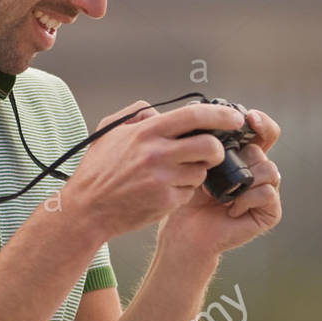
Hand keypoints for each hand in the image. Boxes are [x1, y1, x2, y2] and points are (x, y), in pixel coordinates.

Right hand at [61, 99, 246, 241]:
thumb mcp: (109, 131)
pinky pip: (189, 192)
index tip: (234, 118)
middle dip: (218, 149)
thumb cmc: (97, 170)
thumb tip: (159, 111)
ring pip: (201, 171)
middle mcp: (156, 154)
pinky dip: (183, 190)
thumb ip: (136, 114)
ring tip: (176, 173)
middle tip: (212, 152)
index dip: (220, 115)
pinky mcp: (165, 202)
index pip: (193, 116)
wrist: (87, 209)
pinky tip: (165, 190)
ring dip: (197, 172)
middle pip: (209, 146)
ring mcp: (162, 180)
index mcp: (146, 132)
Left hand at [158, 109, 282, 258]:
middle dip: (240, 159)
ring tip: (222, 194)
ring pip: (269, 170)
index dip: (261, 122)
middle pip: (263, 150)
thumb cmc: (187, 195)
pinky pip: (267, 193)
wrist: (185, 230)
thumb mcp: (194, 160)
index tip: (249, 117)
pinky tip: (230, 209)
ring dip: (242, 180)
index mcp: (244, 155)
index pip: (263, 131)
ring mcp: (266, 191)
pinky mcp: (270, 211)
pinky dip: (246, 199)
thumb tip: (202, 109)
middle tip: (217, 173)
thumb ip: (204, 137)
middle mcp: (257, 170)